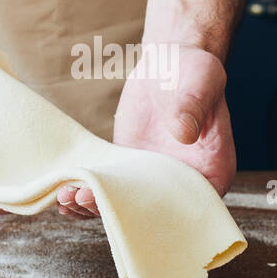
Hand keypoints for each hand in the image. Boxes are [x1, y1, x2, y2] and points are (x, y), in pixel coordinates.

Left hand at [57, 42, 235, 217]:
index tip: (130, 210)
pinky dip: (88, 191)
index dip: (160, 216)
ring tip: (67, 196)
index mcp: (211, 171)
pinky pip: (109, 188)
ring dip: (95, 205)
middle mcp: (182, 182)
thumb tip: (184, 133)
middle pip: (152, 213)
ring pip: (125, 204)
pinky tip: (64, 192)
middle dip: (117, 213)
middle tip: (86, 199)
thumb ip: (191, 108)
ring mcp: (152, 178)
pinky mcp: (128, 168)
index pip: (192, 209)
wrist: (169, 62)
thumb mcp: (198, 83)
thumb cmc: (193, 71)